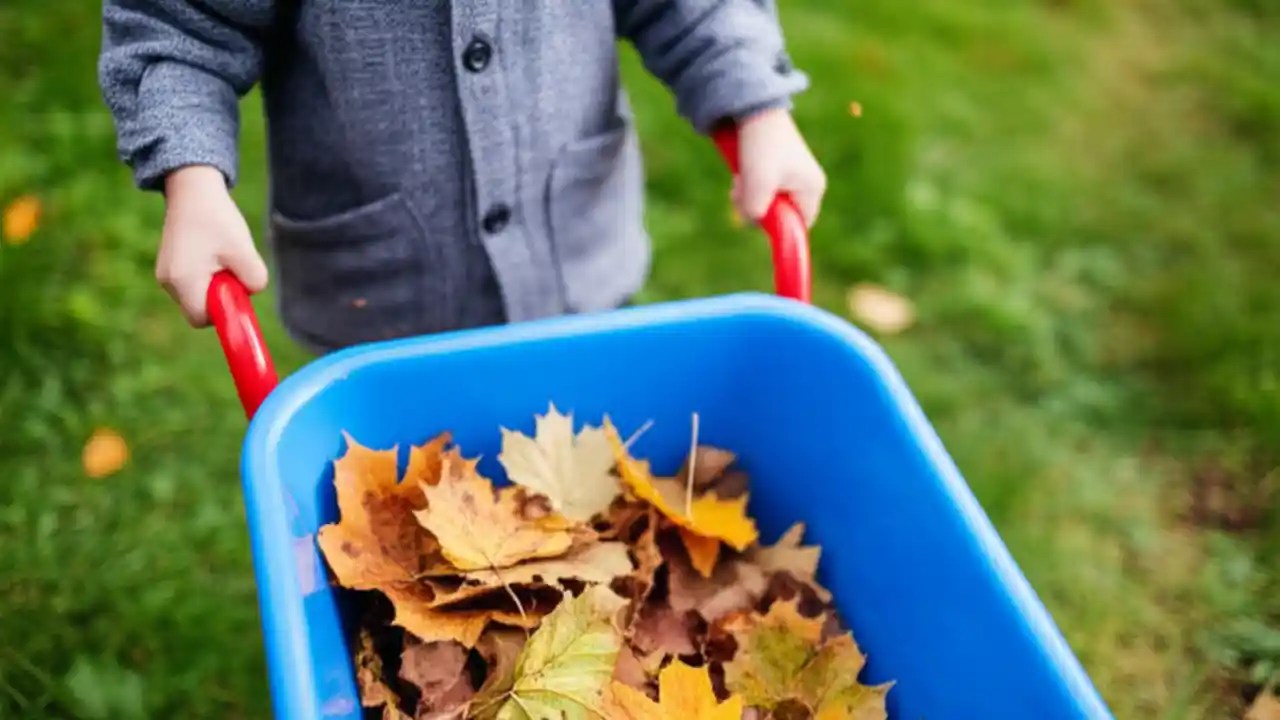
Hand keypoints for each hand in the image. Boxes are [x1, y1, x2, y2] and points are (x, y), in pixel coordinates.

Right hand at [158, 166, 267, 326]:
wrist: (192, 189)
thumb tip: (251, 293)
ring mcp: (165, 273)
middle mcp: (168, 281)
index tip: (236, 291)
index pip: (200, 319)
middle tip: (231, 269)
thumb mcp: (244, 250)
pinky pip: (191, 282)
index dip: (222, 312)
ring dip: (214, 283)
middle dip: (219, 297)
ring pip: (196, 295)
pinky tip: (212, 251)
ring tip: (221, 255)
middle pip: (198, 308)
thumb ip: (254, 280)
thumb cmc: (217, 219)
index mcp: (183, 281)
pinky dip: (206, 274)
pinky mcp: (169, 264)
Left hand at [732, 108, 826, 227]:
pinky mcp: (776, 166)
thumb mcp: (758, 184)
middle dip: (757, 209)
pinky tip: (739, 174)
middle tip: (740, 195)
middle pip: (780, 214)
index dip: (778, 228)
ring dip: (747, 197)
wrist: (753, 108)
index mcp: (813, 189)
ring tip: (738, 181)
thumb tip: (752, 221)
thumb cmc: (762, 146)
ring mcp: (791, 174)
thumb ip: (756, 211)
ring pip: (766, 201)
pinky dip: (747, 185)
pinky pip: (761, 188)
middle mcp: (807, 183)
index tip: (757, 219)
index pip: (800, 225)